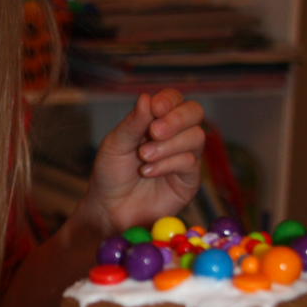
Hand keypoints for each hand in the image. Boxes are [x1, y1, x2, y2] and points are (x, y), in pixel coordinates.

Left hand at [80, 89, 204, 235]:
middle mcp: (175, 134)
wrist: (110, 209)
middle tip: (153, 132)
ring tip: (144, 157)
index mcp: (156, 120)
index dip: (168, 100)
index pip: (173, 99)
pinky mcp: (189, 179)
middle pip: (194, 112)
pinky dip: (168, 164)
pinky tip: (147, 172)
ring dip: (168, 145)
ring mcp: (185, 156)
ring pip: (196, 136)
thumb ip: (133, 123)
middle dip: (176, 119)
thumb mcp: (116, 145)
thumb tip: (146, 97)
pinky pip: (190, 162)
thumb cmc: (111, 174)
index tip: (155, 108)